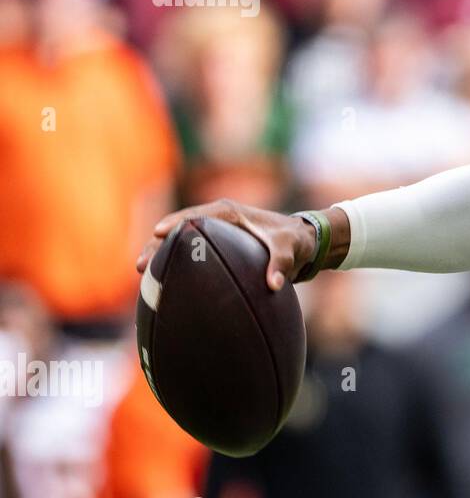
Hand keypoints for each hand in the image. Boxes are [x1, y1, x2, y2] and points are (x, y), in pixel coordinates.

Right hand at [135, 199, 317, 290]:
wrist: (302, 243)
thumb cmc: (295, 241)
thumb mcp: (291, 250)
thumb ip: (283, 264)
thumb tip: (274, 285)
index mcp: (230, 213)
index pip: (196, 215)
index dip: (175, 223)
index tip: (157, 233)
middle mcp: (218, 219)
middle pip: (179, 228)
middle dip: (157, 244)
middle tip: (140, 265)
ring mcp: (214, 232)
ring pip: (180, 242)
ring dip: (160, 255)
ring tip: (141, 276)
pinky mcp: (215, 245)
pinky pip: (189, 253)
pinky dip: (174, 264)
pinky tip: (161, 285)